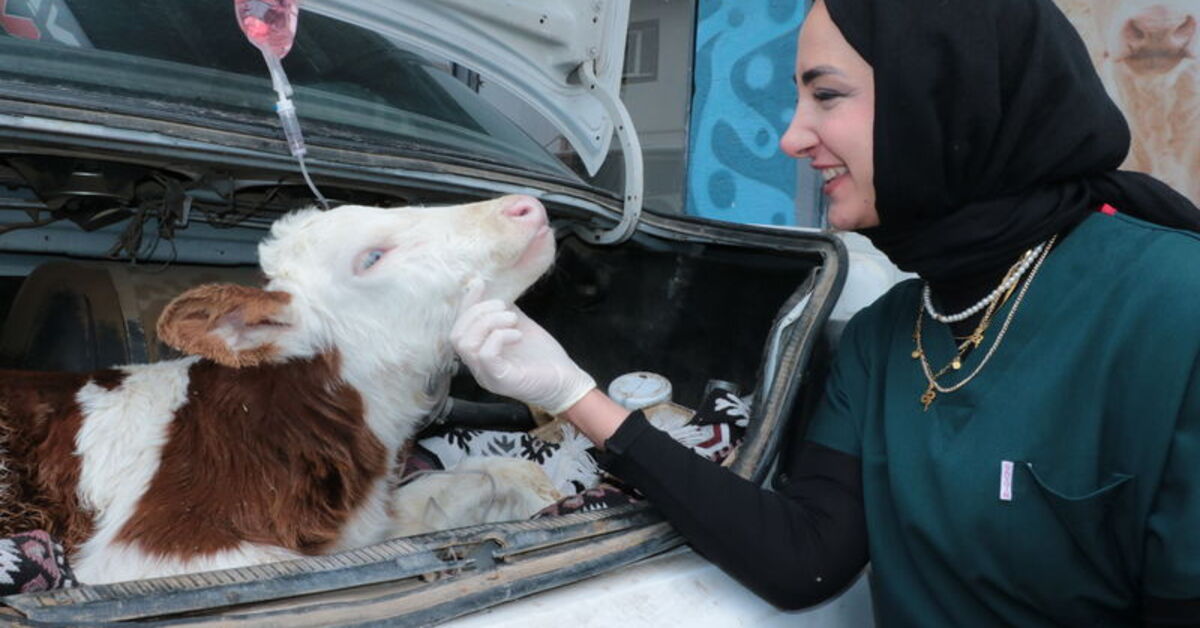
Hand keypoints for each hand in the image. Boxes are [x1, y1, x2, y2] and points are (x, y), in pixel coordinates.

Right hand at [451, 281, 595, 414]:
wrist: (566, 381)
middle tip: (504, 308)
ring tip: (512, 319)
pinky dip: (499, 336)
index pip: (460, 327)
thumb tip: (496, 289)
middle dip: (478, 312)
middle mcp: (478, 366)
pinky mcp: (500, 380)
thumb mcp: (519, 326)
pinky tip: (517, 334)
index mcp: (480, 353)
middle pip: (457, 335)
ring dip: (488, 322)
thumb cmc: (544, 357)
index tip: (480, 284)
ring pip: (466, 344)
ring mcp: (486, 375)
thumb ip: (504, 311)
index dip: (467, 303)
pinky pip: (485, 354)